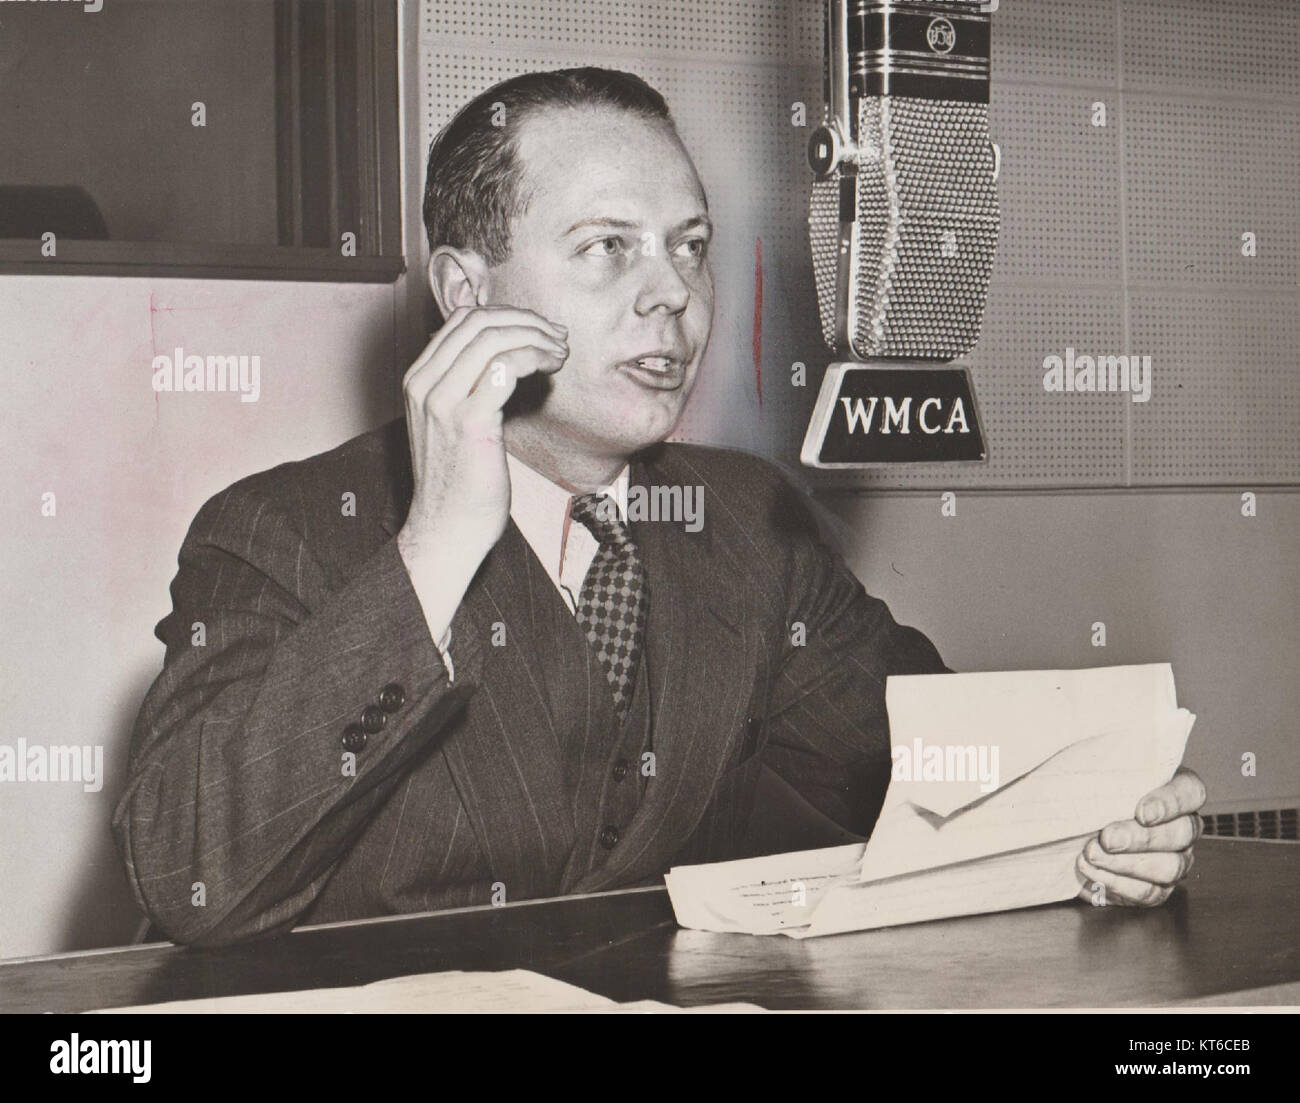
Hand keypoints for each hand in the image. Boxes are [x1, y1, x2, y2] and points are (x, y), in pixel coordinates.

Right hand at [398, 304, 567, 555]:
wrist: (447, 528)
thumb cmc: (459, 481)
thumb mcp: (451, 423)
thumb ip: (466, 386)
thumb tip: (506, 354)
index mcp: (418, 379)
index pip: (461, 320)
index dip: (506, 316)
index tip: (538, 329)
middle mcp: (424, 384)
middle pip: (479, 322)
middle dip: (526, 321)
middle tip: (556, 336)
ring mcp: (443, 401)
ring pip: (494, 338)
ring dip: (536, 337)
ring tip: (560, 352)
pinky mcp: (470, 421)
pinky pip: (507, 367)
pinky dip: (536, 356)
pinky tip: (552, 366)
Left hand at [1075, 767, 1205, 907]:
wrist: (1072, 828)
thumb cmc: (1089, 793)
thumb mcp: (1097, 775)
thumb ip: (1105, 773)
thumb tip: (1092, 775)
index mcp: (1175, 791)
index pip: (1190, 792)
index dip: (1170, 803)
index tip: (1141, 812)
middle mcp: (1183, 826)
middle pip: (1180, 834)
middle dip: (1140, 838)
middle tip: (1106, 838)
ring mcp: (1176, 859)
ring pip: (1168, 867)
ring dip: (1126, 864)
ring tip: (1091, 855)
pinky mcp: (1158, 887)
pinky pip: (1149, 892)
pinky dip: (1117, 883)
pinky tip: (1091, 870)